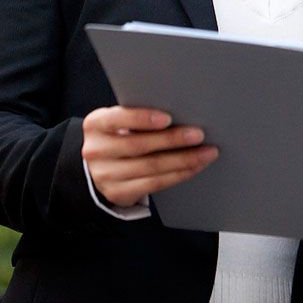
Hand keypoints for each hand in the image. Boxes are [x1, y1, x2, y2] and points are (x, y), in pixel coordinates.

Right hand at [82, 106, 218, 207]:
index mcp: (96, 124)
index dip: (143, 118)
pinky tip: (195, 167)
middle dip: (173, 140)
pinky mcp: (119, 193)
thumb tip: (181, 110)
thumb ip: (138, 114)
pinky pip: (154, 184)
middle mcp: (97, 150)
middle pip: (139, 145)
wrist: (97, 167)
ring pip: (151, 167)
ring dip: (184, 160)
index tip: (168, 118)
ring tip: (206, 152)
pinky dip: (179, 174)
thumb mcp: (118, 121)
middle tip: (198, 134)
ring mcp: (105, 175)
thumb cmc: (118, 134)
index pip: (118, 119)